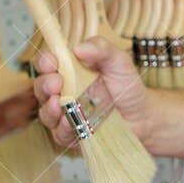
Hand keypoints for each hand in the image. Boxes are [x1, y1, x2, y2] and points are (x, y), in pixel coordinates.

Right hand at [32, 37, 150, 148]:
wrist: (142, 114)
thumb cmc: (126, 86)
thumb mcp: (118, 61)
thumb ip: (101, 49)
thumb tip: (79, 48)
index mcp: (69, 70)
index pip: (48, 64)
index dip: (45, 62)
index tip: (52, 62)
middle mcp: (63, 92)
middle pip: (42, 88)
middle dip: (45, 85)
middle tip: (56, 83)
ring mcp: (66, 114)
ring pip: (46, 113)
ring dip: (50, 108)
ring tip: (59, 104)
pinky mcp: (73, 134)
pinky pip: (60, 134)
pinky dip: (63, 129)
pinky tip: (69, 123)